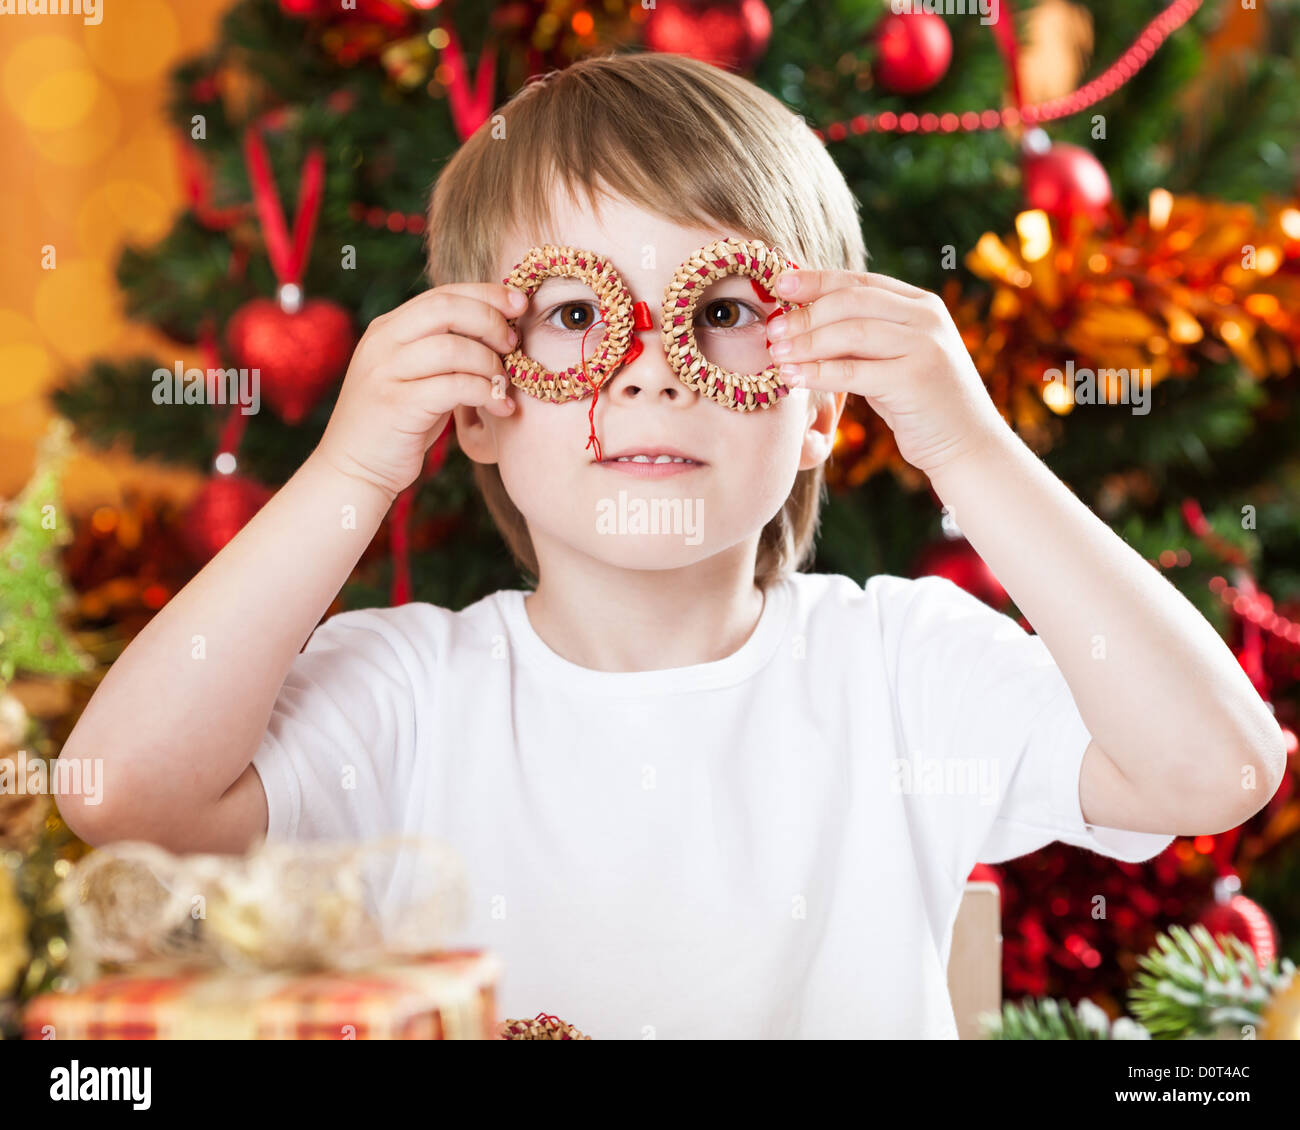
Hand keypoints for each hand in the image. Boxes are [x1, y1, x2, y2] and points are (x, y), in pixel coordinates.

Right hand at [313, 283, 525, 501]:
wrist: (354, 470)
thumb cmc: (397, 425)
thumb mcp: (416, 376)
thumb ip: (443, 349)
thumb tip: (499, 330)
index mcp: (387, 328)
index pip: (443, 294)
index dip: (486, 294)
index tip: (519, 304)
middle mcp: (382, 343)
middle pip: (447, 310)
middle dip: (490, 322)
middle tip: (512, 345)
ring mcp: (385, 372)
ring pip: (453, 348)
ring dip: (489, 364)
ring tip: (503, 385)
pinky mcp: (397, 405)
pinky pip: (454, 386)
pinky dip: (486, 394)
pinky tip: (501, 408)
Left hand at [766, 269, 1009, 477]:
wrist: (967, 445)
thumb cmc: (920, 404)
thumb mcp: (892, 360)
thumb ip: (862, 338)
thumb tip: (802, 321)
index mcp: (921, 305)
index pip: (860, 281)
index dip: (816, 280)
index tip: (779, 283)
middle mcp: (927, 318)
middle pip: (851, 301)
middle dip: (805, 313)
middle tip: (773, 330)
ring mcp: (925, 346)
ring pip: (850, 332)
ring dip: (806, 342)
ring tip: (776, 353)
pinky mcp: (915, 379)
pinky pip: (853, 371)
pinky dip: (817, 373)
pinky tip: (793, 377)